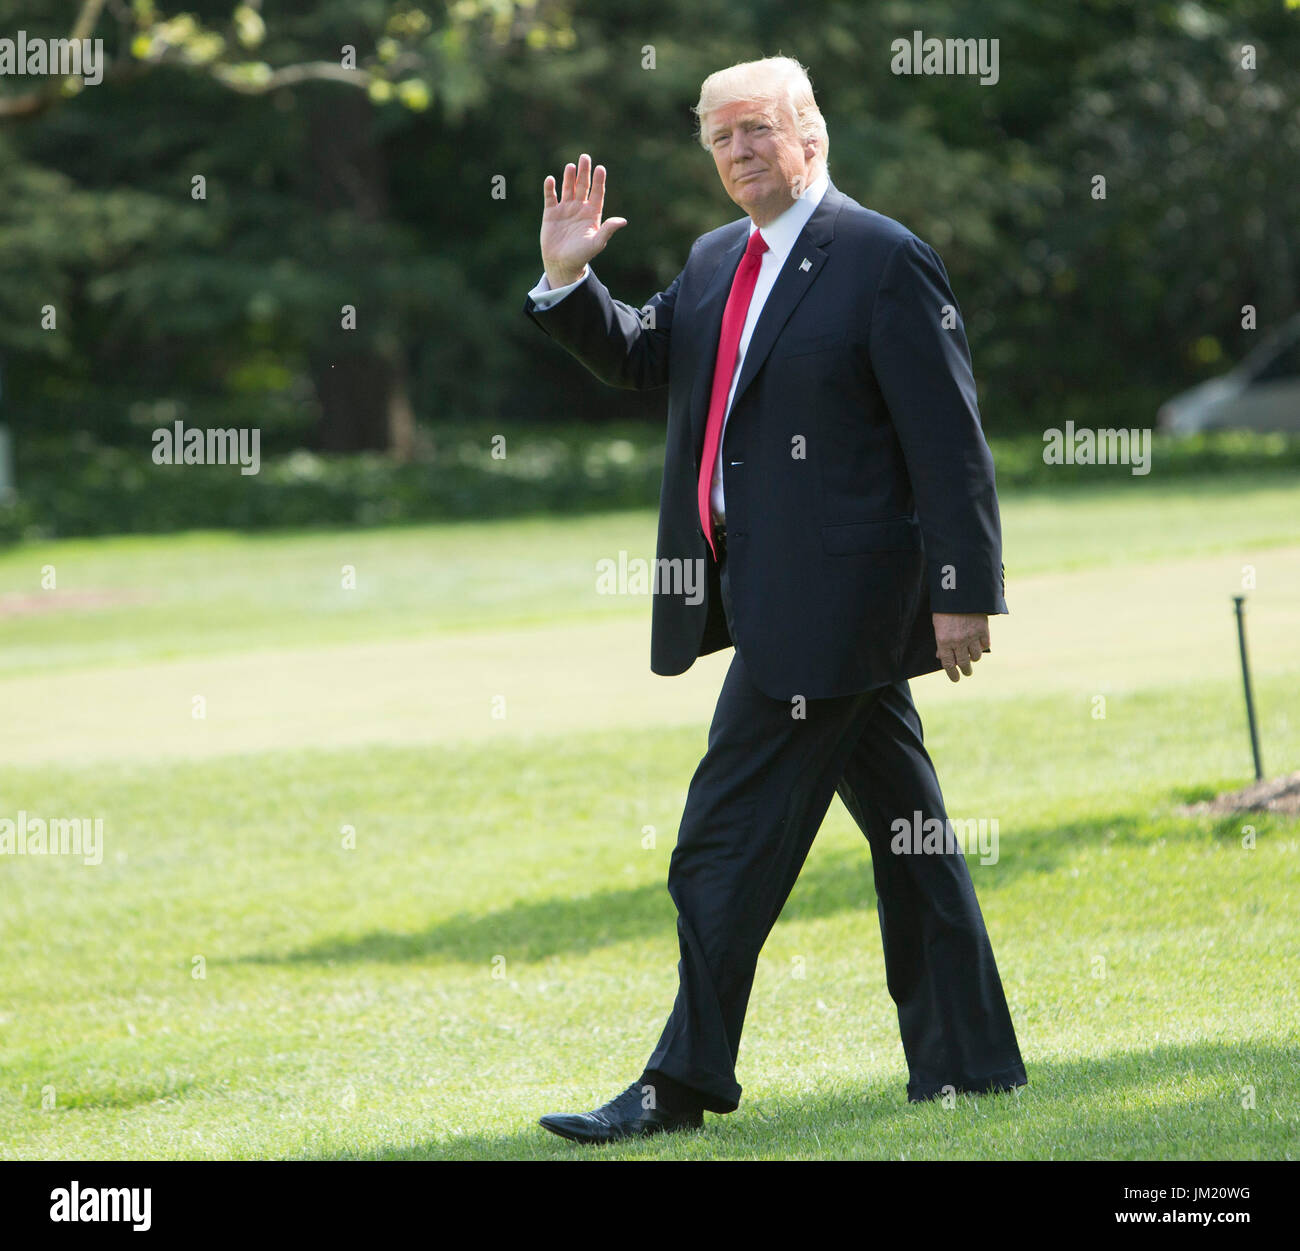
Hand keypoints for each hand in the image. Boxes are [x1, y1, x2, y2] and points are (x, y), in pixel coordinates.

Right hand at [541, 153, 627, 288]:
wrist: (562, 264)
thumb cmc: (581, 255)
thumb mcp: (596, 243)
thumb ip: (608, 230)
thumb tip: (623, 221)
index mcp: (592, 214)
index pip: (597, 193)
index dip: (599, 181)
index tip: (600, 168)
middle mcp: (579, 208)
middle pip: (583, 186)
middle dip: (584, 173)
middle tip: (585, 157)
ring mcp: (565, 209)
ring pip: (568, 188)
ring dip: (569, 177)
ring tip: (571, 166)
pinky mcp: (551, 213)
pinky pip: (550, 197)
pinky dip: (550, 188)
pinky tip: (551, 179)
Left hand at [933, 612, 989, 682]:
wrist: (960, 592)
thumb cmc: (945, 608)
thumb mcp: (937, 625)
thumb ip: (940, 642)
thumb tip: (941, 657)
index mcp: (943, 641)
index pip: (948, 664)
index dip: (952, 674)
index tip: (955, 679)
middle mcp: (958, 642)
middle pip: (964, 663)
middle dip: (965, 670)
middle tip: (966, 672)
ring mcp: (972, 636)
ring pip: (976, 656)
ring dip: (974, 659)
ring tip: (973, 658)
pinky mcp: (983, 630)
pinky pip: (985, 645)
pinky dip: (983, 646)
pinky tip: (980, 645)